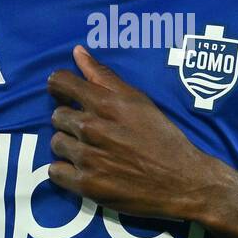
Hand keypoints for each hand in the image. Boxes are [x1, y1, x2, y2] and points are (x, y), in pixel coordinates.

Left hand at [46, 45, 224, 220]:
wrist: (182, 182)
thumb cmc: (162, 137)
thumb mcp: (138, 101)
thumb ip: (103, 76)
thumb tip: (77, 52)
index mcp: (107, 103)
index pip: (60, 82)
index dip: (59, 87)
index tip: (65, 95)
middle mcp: (93, 128)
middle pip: (57, 116)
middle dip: (71, 121)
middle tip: (91, 132)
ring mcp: (88, 158)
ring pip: (56, 143)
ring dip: (70, 146)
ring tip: (91, 152)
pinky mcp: (86, 185)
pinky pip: (55, 172)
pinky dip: (66, 171)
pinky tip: (84, 170)